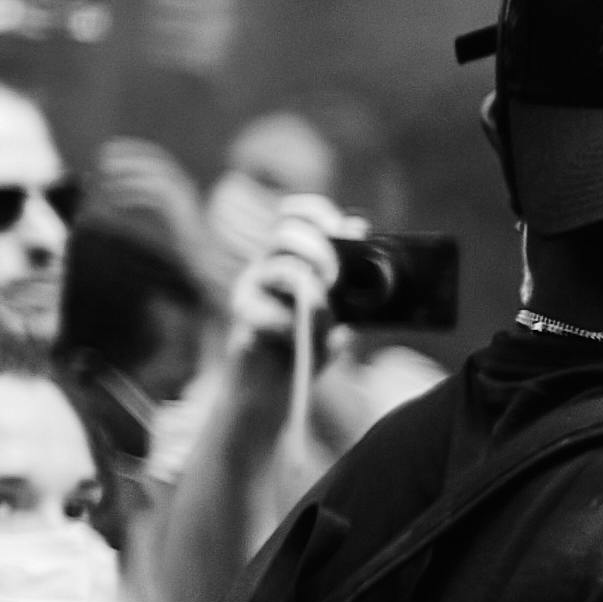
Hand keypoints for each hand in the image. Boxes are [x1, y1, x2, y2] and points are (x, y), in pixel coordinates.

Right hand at [208, 200, 353, 417]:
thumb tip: (358, 224)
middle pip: (286, 232)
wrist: (272, 389)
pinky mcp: (243, 322)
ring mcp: (249, 292)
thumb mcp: (337, 308)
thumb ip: (348, 272)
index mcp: (286, 257)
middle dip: (321, 251)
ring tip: (324, 311)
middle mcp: (263, 267)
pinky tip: (300, 339)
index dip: (316, 212)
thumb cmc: (305, 345)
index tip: (340, 229)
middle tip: (335, 280)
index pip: (293, 213)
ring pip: (280, 268)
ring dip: (312, 288)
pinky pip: (270, 313)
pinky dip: (294, 326)